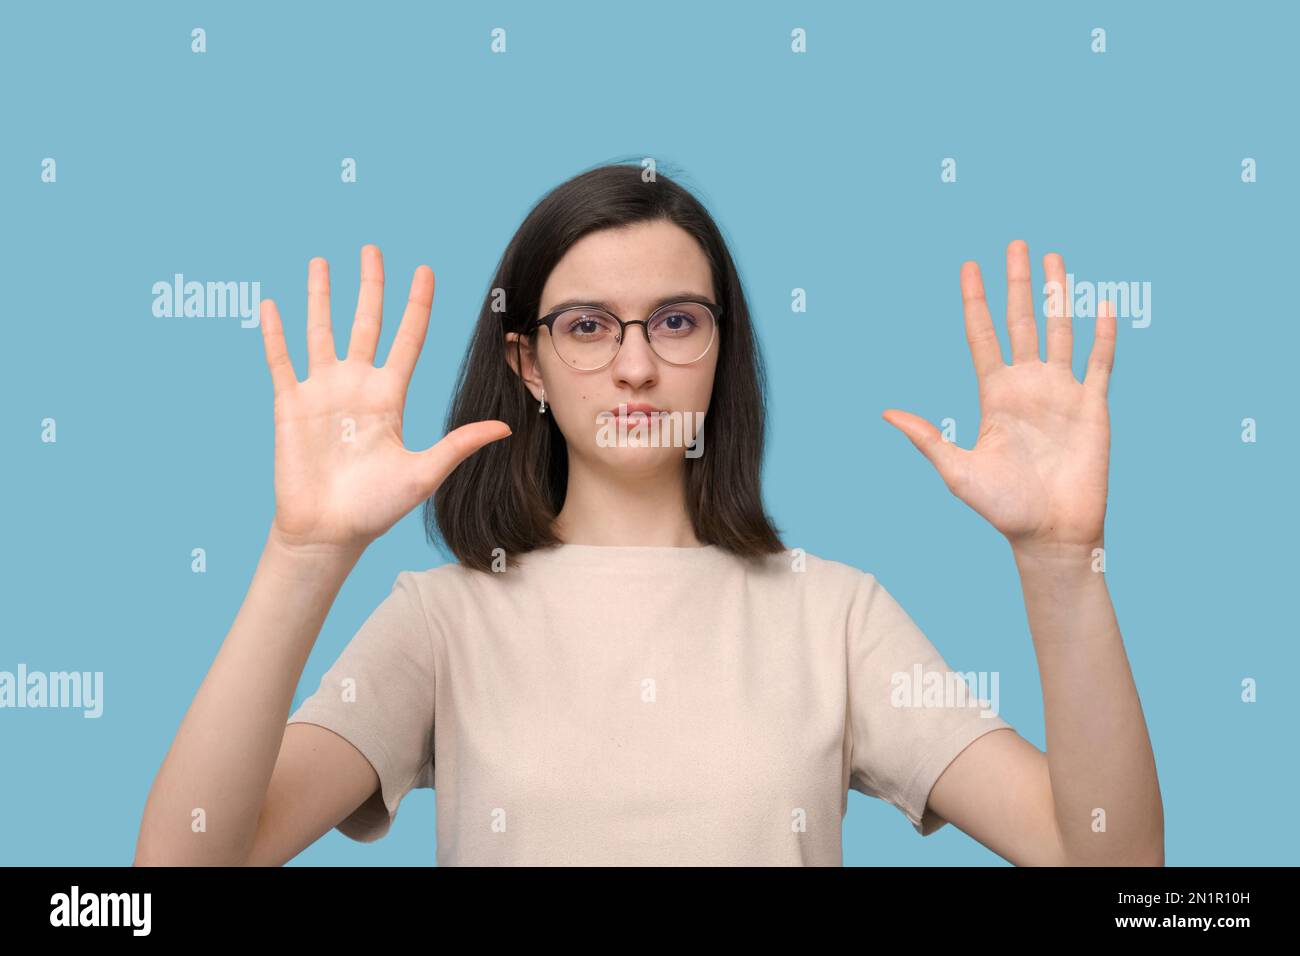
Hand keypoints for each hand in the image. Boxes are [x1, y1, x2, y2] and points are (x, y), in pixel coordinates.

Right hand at [259, 245, 511, 553]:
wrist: (329, 531)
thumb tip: (506, 427)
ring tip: (321, 260)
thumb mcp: (425, 473)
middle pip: (365, 323)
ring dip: (320, 296)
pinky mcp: (289, 404)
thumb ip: (459, 445)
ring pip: (320, 330)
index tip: (424, 270)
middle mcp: (356, 386)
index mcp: (390, 397)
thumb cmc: (376, 507)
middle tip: (372, 249)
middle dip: (370, 286)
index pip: (407, 339)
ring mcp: (322, 391)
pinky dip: (275, 333)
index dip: (416, 305)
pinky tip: (273, 303)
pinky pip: (280, 360)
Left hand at [881, 240, 1115, 552]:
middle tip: (1015, 243)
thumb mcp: (956, 470)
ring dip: (1059, 294)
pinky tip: (1104, 302)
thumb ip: (927, 437)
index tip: (969, 267)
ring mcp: (1061, 392)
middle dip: (1018, 282)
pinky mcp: (1093, 407)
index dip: (975, 301)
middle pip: (1021, 321)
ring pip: (1062, 329)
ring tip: (1056, 258)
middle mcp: (1027, 385)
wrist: (1050, 533)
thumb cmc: (1002, 506)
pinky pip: (1100, 362)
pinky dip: (1104, 333)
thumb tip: (886, 413)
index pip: (981, 336)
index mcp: (994, 395)